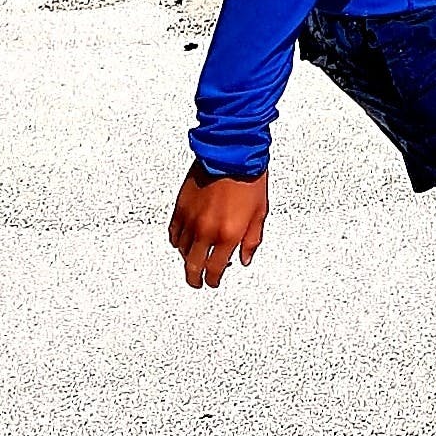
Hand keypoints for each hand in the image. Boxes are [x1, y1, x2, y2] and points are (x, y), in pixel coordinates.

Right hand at [169, 164, 268, 288]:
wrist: (232, 153)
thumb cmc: (250, 178)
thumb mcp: (260, 211)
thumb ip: (251, 239)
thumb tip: (245, 259)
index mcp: (228, 234)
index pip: (216, 269)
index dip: (213, 280)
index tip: (213, 282)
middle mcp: (206, 231)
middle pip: (193, 266)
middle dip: (195, 279)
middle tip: (198, 282)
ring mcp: (191, 220)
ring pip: (182, 251)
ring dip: (188, 258)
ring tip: (195, 258)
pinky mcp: (180, 208)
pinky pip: (174, 233)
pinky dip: (178, 241)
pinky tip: (184, 242)